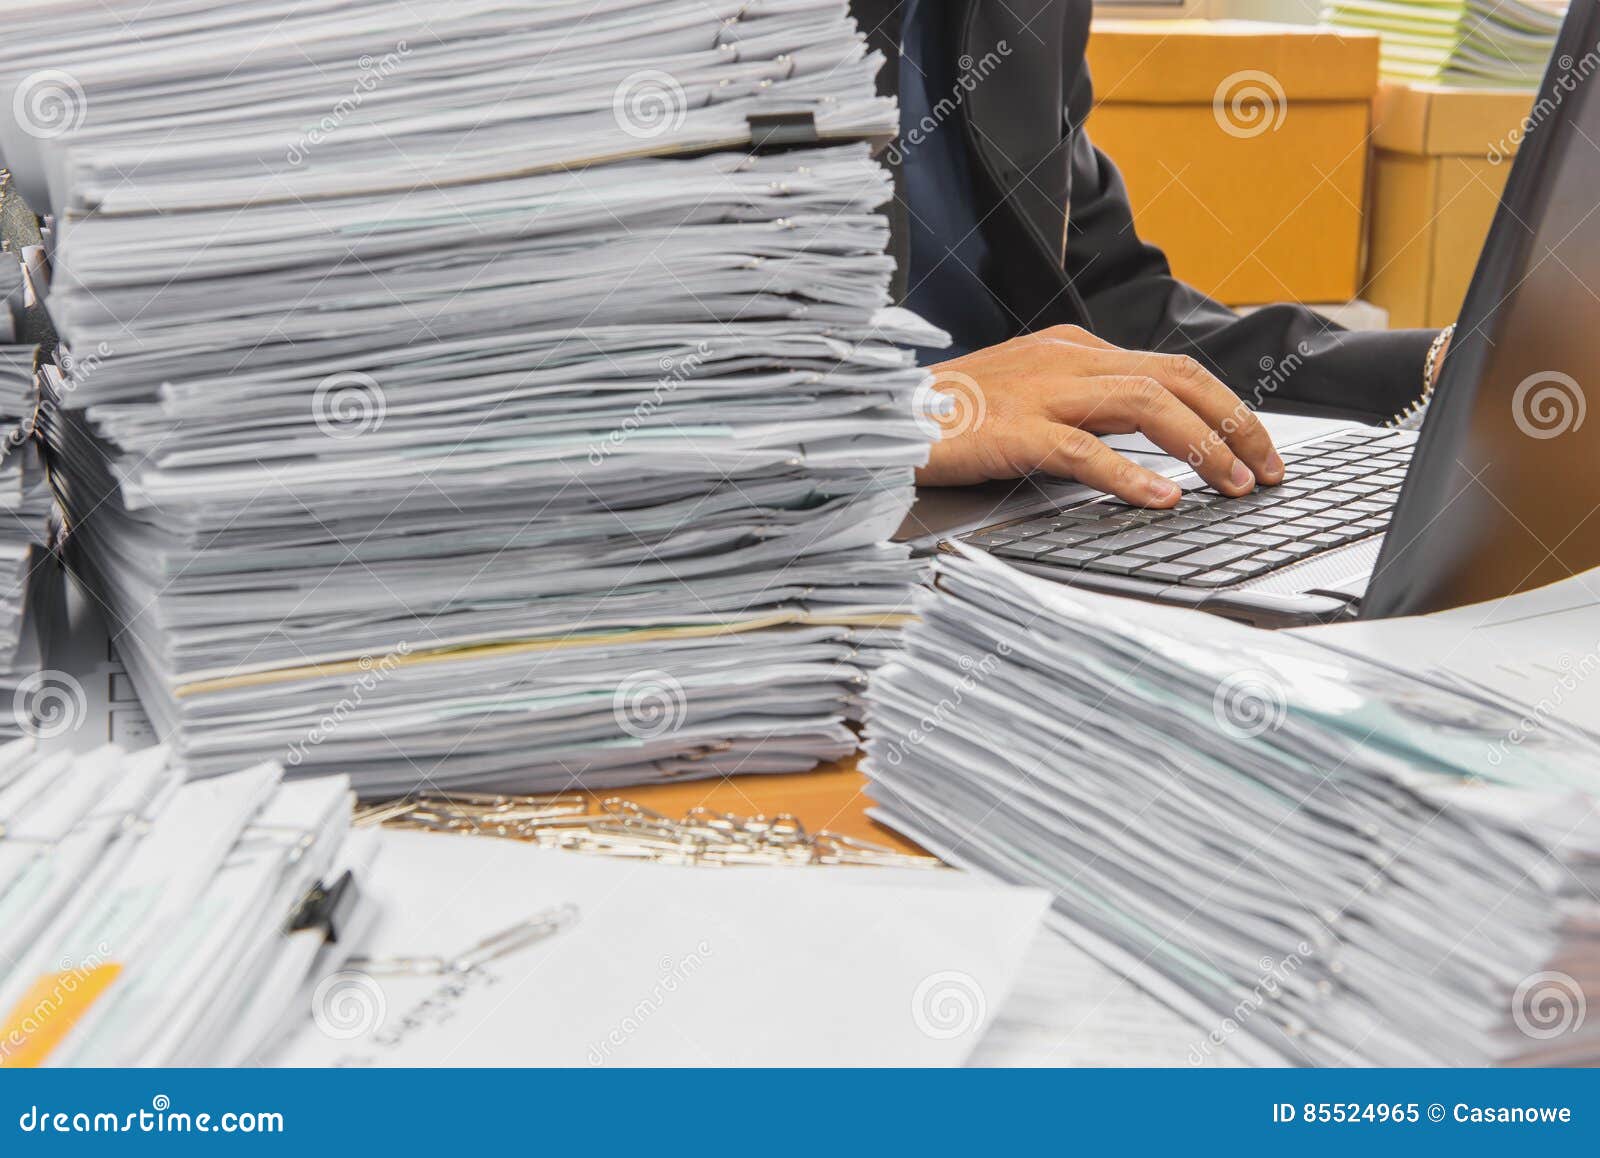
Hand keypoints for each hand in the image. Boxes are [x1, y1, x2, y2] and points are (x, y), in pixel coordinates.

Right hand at [915, 324, 1283, 506]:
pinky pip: (1085, 450)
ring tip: (1232, 484)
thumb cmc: (946, 417)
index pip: (1170, 368)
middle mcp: (1065, 361)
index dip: (1224, 406)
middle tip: (1268, 468)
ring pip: (1145, 405)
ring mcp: (1040, 392)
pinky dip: (1129, 475)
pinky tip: (1160, 499)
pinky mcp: (1013, 430)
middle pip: (1176, 378)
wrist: (877, 416)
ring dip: (1200, 445)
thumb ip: (1079, 405)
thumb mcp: (1024, 396)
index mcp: (1072, 350)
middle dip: (1234, 422)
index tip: (1255, 446)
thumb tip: (1143, 441)